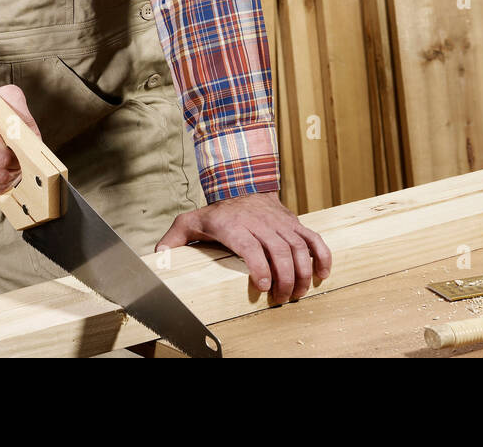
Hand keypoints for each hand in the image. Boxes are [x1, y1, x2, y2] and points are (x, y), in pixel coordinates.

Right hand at [0, 81, 42, 193]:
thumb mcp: (4, 97)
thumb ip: (22, 116)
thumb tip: (35, 140)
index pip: (2, 155)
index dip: (19, 156)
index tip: (27, 151)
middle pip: (0, 173)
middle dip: (16, 167)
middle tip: (22, 157)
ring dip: (9, 175)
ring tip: (13, 161)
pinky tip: (0, 166)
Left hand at [156, 191, 332, 302]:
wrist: (242, 184)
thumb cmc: (217, 211)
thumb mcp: (191, 221)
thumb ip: (174, 239)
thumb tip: (159, 257)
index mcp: (235, 226)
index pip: (251, 247)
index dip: (260, 268)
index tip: (264, 288)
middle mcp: (260, 224)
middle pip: (279, 251)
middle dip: (286, 279)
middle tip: (283, 299)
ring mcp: (280, 223)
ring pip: (298, 247)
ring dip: (303, 272)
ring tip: (299, 293)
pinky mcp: (294, 223)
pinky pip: (313, 238)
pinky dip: (322, 256)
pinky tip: (323, 274)